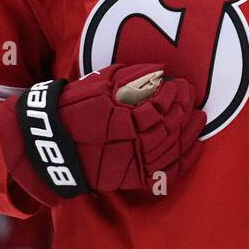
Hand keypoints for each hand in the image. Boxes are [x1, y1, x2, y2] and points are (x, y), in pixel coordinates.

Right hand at [0, 63, 204, 206]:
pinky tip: (195, 146)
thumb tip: (159, 71)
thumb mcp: (97, 86)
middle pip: (170, 126)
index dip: (174, 94)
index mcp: (121, 118)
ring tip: (198, 117)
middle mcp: (131, 143)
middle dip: (184, 109)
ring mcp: (134, 163)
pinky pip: (167, 171)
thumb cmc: (72, 110)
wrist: (50, 145)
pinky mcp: (133, 177)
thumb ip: (131, 78)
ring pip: (173, 149)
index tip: (180, 83)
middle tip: (191, 95)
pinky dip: (185, 159)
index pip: (160, 105)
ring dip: (190, 132)